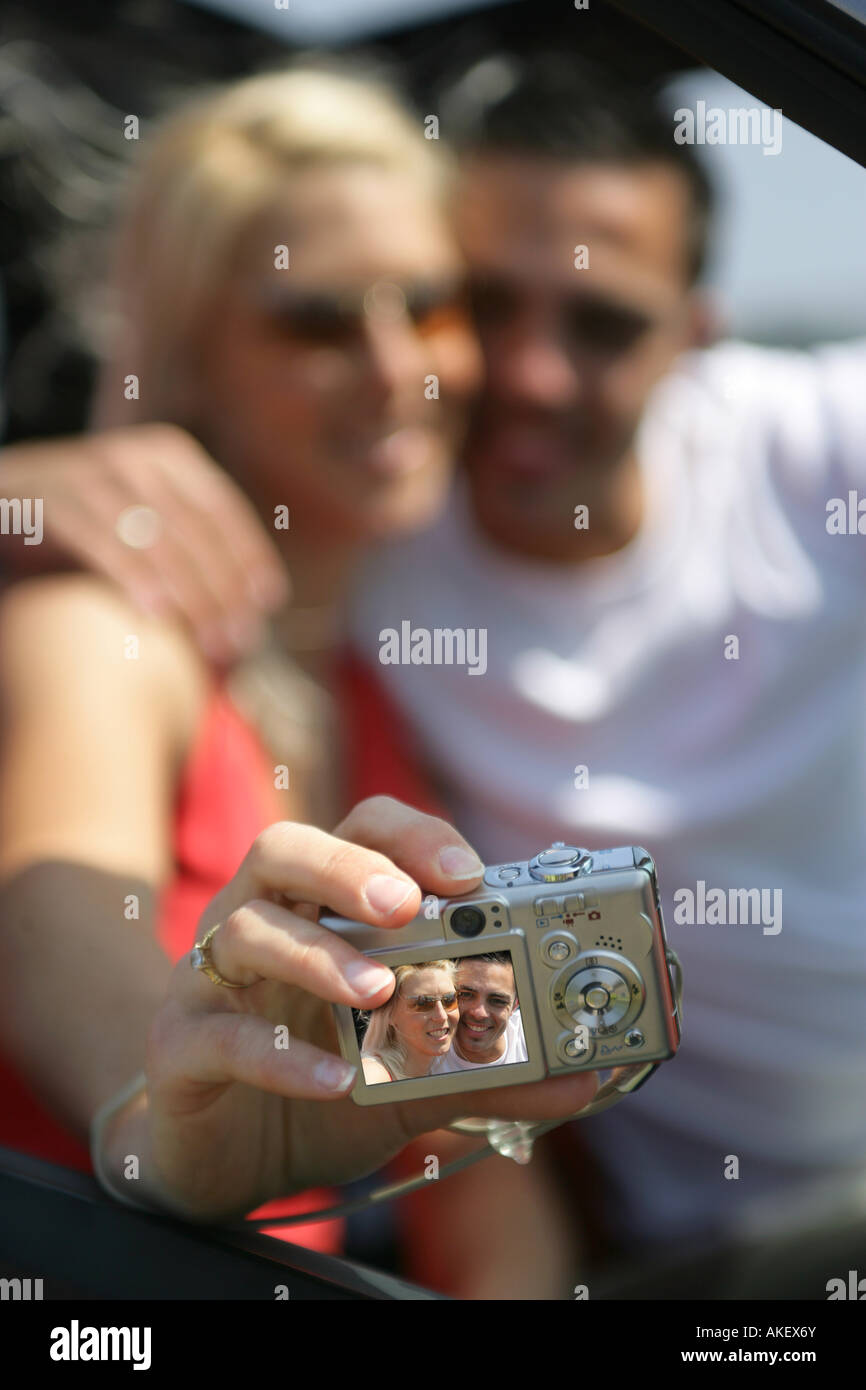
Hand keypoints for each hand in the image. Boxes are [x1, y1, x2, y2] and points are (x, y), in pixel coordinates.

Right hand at [0, 424, 287, 660]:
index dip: (248, 556)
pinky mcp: (50, 503)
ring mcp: (89, 475)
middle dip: (224, 588)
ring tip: (211, 643)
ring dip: (191, 594)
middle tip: (242, 640)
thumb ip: (189, 545)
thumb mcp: (141, 515)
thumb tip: (255, 606)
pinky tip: (157, 616)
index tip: (267, 603)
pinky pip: (101, 544)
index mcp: (168, 455)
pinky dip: (133, 579)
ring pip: (156, 539)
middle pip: (194, 529)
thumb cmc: (85, 523)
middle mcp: (133, 457)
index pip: (221, 508)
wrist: (2, 501)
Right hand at [97, 798, 598, 1221]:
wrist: (228, 1163)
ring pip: (245, 930)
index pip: (361, 829)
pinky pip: (218, 1033)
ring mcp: (211, 980)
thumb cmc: (319, 1089)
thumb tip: (582, 1079)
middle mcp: (260, 922)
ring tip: (379, 990)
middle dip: (346, 866)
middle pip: (283, 850)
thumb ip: (488, 1072)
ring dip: (317, 954)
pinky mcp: (179, 1046)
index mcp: (320, 907)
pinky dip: (277, 1051)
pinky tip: (330, 1079)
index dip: (413, 837)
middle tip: (407, 903)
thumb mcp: (414, 1080)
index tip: (471, 873)